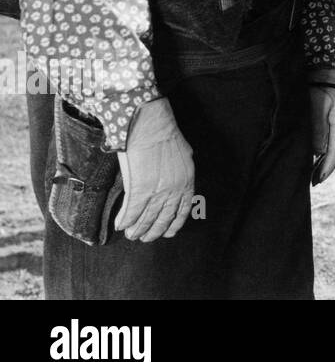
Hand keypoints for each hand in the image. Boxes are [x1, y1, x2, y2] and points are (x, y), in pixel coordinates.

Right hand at [115, 97, 194, 242]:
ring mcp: (158, 191)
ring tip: (131, 235)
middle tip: (144, 237)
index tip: (168, 233)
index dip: (174, 224)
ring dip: (137, 229)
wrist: (150, 124)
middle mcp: (175, 189)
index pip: (183, 210)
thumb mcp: (183, 155)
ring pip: (147, 218)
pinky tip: (120, 224)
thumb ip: (181, 171)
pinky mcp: (140, 189)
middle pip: (164, 218)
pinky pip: (132, 211)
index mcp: (187, 181)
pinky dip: (125, 220)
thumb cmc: (165, 134)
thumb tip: (177, 180)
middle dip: (153, 231)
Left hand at [310, 85, 334, 185]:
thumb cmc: (317, 88)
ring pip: (332, 148)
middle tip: (313, 184)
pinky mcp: (333, 122)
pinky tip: (315, 159)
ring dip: (323, 162)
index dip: (326, 168)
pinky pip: (329, 142)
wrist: (321, 72)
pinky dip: (323, 153)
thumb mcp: (315, 107)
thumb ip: (317, 129)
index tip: (317, 181)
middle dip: (325, 169)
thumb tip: (318, 152)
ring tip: (313, 176)